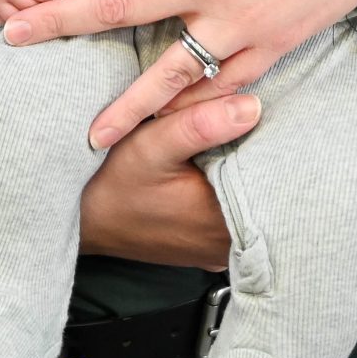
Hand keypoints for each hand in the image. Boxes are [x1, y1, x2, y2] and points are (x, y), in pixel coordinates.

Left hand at [1, 0, 356, 147]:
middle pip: (117, 9)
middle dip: (59, 25)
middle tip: (13, 42)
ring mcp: (239, 21)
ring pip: (167, 71)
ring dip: (123, 104)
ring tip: (87, 134)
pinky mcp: (271, 46)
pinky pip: (222, 87)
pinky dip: (191, 112)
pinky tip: (162, 132)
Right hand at [77, 89, 259, 269]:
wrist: (83, 219)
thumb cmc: (113, 184)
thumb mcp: (151, 145)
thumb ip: (201, 125)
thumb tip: (252, 106)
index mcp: (223, 220)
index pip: (273, 182)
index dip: (273, 148)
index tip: (268, 123)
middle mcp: (227, 243)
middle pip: (266, 195)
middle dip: (263, 160)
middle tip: (255, 128)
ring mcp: (219, 251)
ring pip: (252, 208)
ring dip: (248, 179)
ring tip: (238, 148)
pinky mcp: (209, 250)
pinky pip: (236, 221)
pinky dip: (234, 198)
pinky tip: (220, 175)